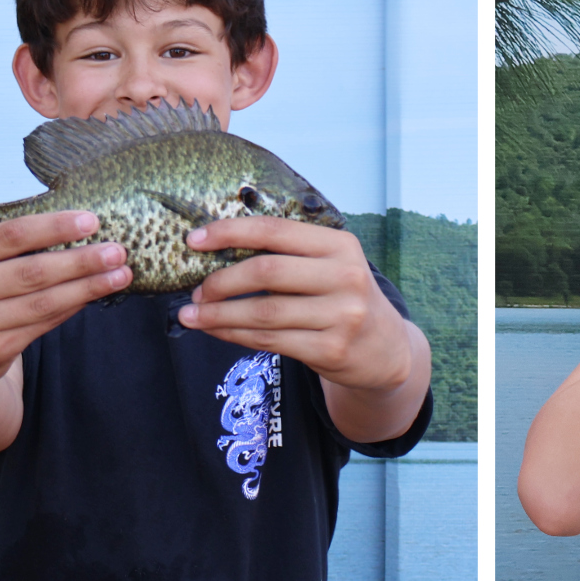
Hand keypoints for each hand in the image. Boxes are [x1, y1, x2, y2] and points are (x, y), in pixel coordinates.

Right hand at [0, 210, 130, 403]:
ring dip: (88, 286)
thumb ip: (7, 249)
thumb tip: (76, 228)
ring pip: (43, 301)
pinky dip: (73, 307)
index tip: (91, 221)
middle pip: (31, 271)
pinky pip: (43, 323)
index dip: (54, 227)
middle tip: (118, 251)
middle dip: (81, 260)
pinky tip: (95, 295)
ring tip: (121, 275)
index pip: (10, 235)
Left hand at [177, 216, 420, 394]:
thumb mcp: (332, 266)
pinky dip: (235, 335)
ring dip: (219, 314)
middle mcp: (345, 277)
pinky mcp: (331, 349)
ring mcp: (341, 315)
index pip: (275, 231)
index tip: (194, 240)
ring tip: (192, 315)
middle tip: (196, 290)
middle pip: (267, 272)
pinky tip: (217, 331)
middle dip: (221, 281)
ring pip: (264, 312)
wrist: (387, 349)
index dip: (230, 233)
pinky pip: (270, 340)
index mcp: (340, 246)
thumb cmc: (345, 300)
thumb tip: (218, 251)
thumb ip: (290, 255)